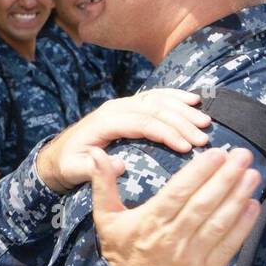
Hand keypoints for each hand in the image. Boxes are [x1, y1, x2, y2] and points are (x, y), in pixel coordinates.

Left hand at [35, 89, 210, 193]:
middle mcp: (116, 108)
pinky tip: (193, 100)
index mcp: (104, 122)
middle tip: (203, 137)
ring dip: (183, 109)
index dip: (165, 132)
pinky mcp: (130, 106)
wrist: (60, 153)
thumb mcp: (73, 170)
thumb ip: (92, 169)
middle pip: (154, 109)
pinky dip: (175, 96)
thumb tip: (120, 165)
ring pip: (157, 100)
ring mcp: (124, 104)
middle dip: (181, 121)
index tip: (186, 147)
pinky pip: (155, 96)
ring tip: (205, 121)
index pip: (141, 122)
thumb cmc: (69, 163)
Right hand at [91, 145, 260, 265]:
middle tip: (243, 155)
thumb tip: (96, 153)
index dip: (200, 172)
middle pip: (203, 204)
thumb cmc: (120, 253)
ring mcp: (192, 257)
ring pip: (219, 222)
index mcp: (149, 222)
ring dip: (238, 197)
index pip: (178, 192)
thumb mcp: (106, 218)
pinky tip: (253, 206)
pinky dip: (243, 225)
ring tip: (253, 175)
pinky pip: (229, 246)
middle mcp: (172, 238)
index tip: (217, 153)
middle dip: (226, 177)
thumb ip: (103, 184)